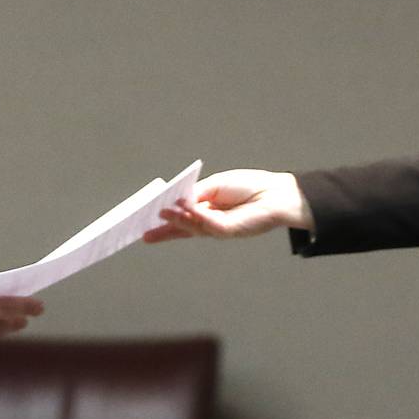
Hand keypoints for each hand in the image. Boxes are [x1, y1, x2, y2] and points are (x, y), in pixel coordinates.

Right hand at [142, 169, 312, 241]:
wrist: (275, 193)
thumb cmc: (249, 186)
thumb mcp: (216, 185)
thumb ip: (197, 193)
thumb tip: (177, 199)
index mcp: (205, 209)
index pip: (181, 215)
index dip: (165, 218)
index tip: (146, 217)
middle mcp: (209, 221)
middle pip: (182, 228)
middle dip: (163, 230)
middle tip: (143, 233)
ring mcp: (217, 228)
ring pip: (192, 227)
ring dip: (176, 220)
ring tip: (161, 213)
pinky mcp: (228, 231)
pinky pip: (207, 225)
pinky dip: (194, 217)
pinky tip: (184, 209)